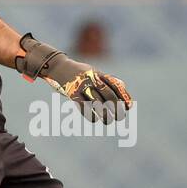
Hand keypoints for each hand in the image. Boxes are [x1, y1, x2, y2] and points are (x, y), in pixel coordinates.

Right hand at [14, 33, 132, 122]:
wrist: (56, 66)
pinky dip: (91, 115)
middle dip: (116, 107)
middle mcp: (91, 78)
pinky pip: (83, 107)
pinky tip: (95, 119)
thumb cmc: (77, 72)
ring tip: (109, 120)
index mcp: (97, 73)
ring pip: (97, 102)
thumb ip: (107, 79)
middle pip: (108, 94)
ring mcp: (81, 85)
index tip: (129, 106)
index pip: (115, 85)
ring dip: (105, 114)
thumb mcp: (93, 71)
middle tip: (120, 117)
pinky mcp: (72, 93)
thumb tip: (123, 90)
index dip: (124, 96)